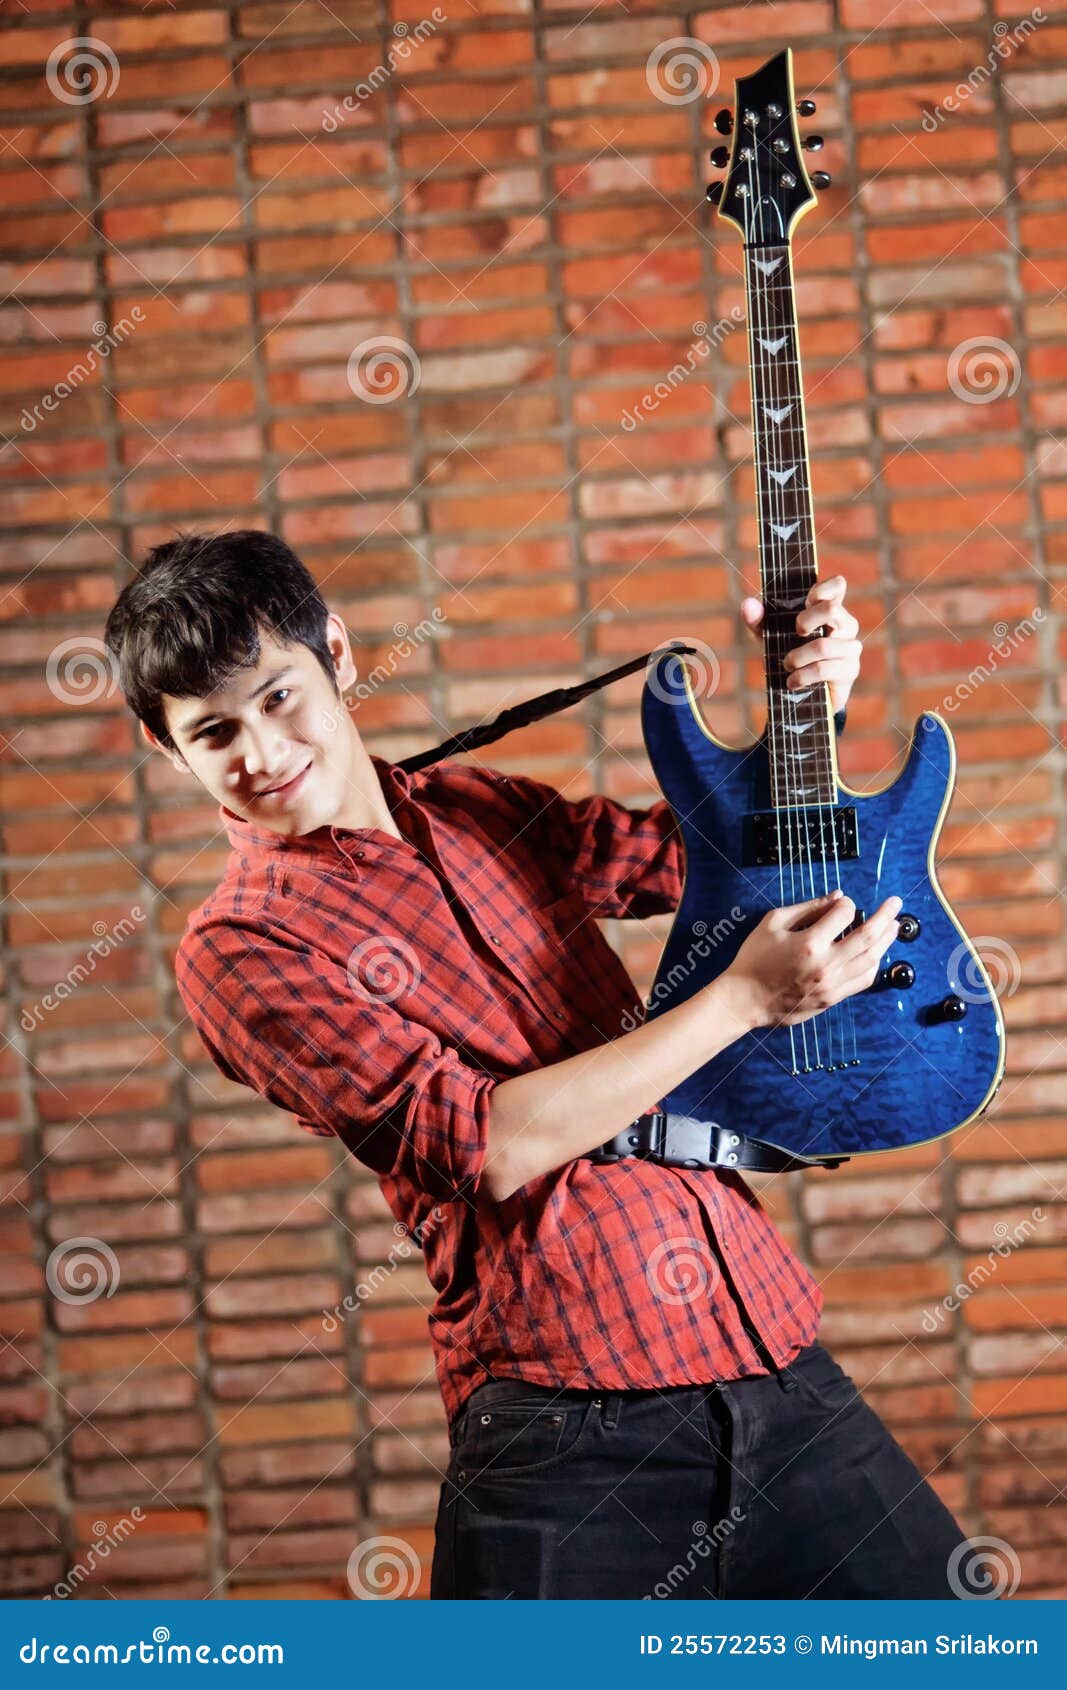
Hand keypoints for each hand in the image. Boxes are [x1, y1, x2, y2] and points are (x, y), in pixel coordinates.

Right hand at [723, 889, 902, 1028]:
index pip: (844, 914)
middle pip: (868, 936)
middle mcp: (826, 964)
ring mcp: (832, 984)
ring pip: (872, 960)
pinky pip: (864, 980)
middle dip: (885, 916)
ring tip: (894, 926)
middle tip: (896, 903)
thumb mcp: (773, 923)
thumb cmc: (754, 958)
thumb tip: (837, 897)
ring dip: (887, 940)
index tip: (843, 903)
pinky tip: (878, 954)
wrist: (744, 999)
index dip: (847, 904)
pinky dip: (875, 965)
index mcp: (809, 942)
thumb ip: (808, 907)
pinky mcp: (832, 998)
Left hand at [740, 573, 861, 713]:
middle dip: (805, 621)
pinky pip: (824, 669)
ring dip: (797, 657)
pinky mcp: (850, 670)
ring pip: (823, 645)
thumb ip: (758, 620)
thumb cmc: (790, 655)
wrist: (804, 694)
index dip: (822, 588)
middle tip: (795, 632)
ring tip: (787, 665)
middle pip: (832, 609)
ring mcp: (850, 647)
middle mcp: (845, 624)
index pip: (837, 586)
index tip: (805, 601)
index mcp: (829, 609)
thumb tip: (747, 604)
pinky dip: (802, 676)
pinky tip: (793, 681)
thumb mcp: (771, 637)